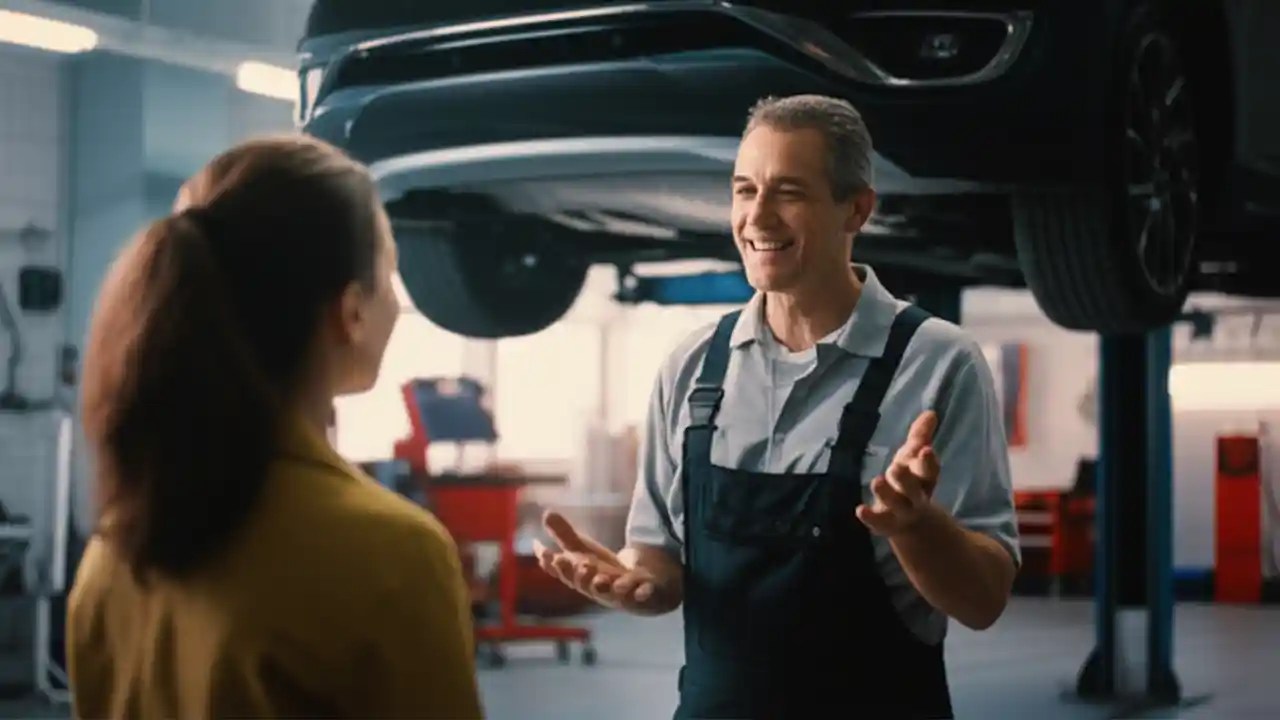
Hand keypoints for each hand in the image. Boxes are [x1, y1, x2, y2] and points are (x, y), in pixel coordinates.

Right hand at [532, 511, 665, 613]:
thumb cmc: (605, 574)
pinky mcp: (644, 596)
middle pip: (584, 584)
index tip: (542, 549)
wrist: (640, 591)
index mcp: (581, 578)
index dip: (551, 562)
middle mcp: (598, 589)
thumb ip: (566, 536)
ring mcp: (621, 595)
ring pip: (610, 593)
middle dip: (579, 575)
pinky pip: (643, 596)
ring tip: (602, 579)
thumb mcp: (585, 552)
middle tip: (578, 562)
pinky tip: (642, 589)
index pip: (562, 571)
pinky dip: (642, 593)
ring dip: (604, 587)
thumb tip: (546, 513)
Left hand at [856, 410, 941, 536]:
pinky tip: (859, 510)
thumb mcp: (913, 457)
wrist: (912, 521)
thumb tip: (931, 412)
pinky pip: (879, 522)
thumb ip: (921, 436)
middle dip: (907, 479)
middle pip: (914, 489)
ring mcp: (901, 512)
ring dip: (887, 494)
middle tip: (896, 467)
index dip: (928, 461)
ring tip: (876, 481)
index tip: (925, 450)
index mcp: (925, 479)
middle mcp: (916, 497)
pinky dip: (870, 517)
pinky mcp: (886, 524)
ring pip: (897, 504)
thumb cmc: (910, 480)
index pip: (930, 470)